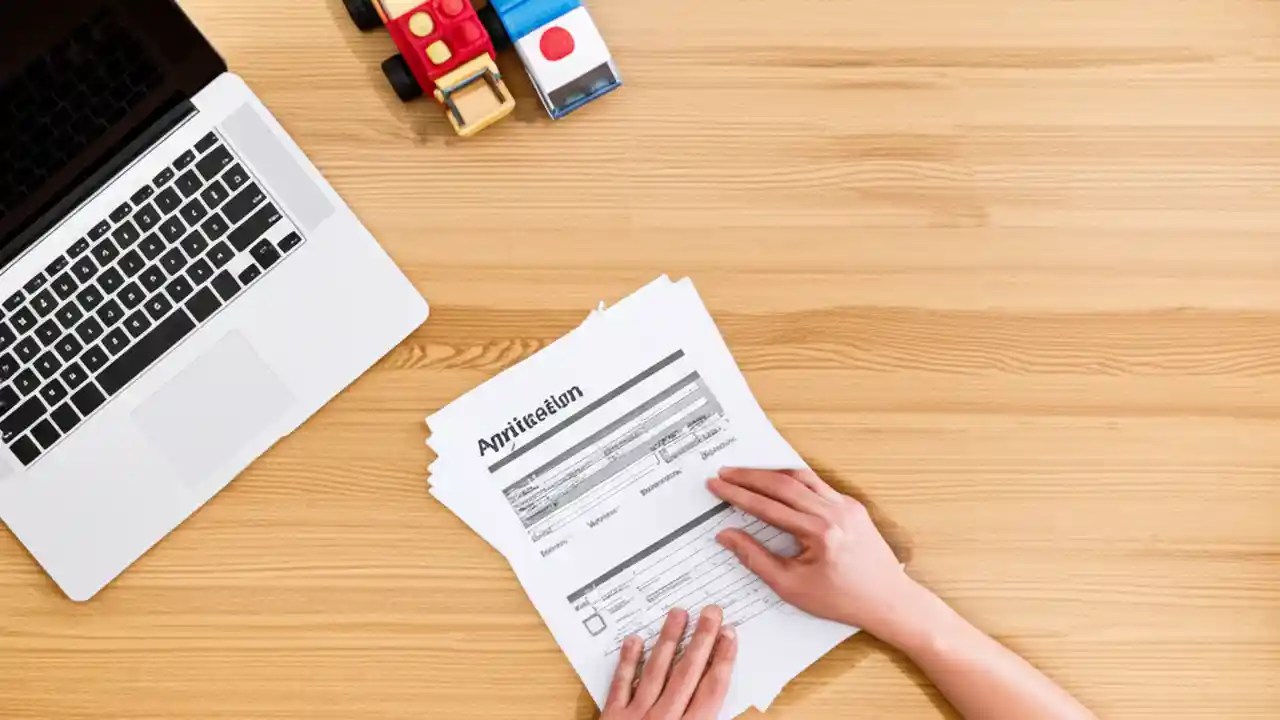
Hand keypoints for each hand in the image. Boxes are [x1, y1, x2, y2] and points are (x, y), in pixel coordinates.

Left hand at [601, 606, 736, 719]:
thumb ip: (705, 717)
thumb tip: (716, 689)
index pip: (712, 690)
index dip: (723, 660)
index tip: (729, 634)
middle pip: (687, 673)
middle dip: (702, 640)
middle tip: (711, 612)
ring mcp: (637, 717)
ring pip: (656, 671)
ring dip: (669, 640)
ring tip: (678, 614)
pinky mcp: (613, 717)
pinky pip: (621, 684)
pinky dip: (628, 661)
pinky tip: (634, 640)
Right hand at [708, 468, 916, 640]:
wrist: (887, 600)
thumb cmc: (841, 600)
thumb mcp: (791, 586)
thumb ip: (755, 558)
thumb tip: (727, 535)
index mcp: (818, 533)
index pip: (767, 506)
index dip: (737, 494)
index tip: (716, 485)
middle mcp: (833, 512)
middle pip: (782, 484)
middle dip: (748, 477)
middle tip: (724, 472)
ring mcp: (846, 505)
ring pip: (801, 477)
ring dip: (771, 473)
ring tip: (746, 472)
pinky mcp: (852, 506)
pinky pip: (818, 485)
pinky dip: (794, 480)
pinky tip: (778, 482)